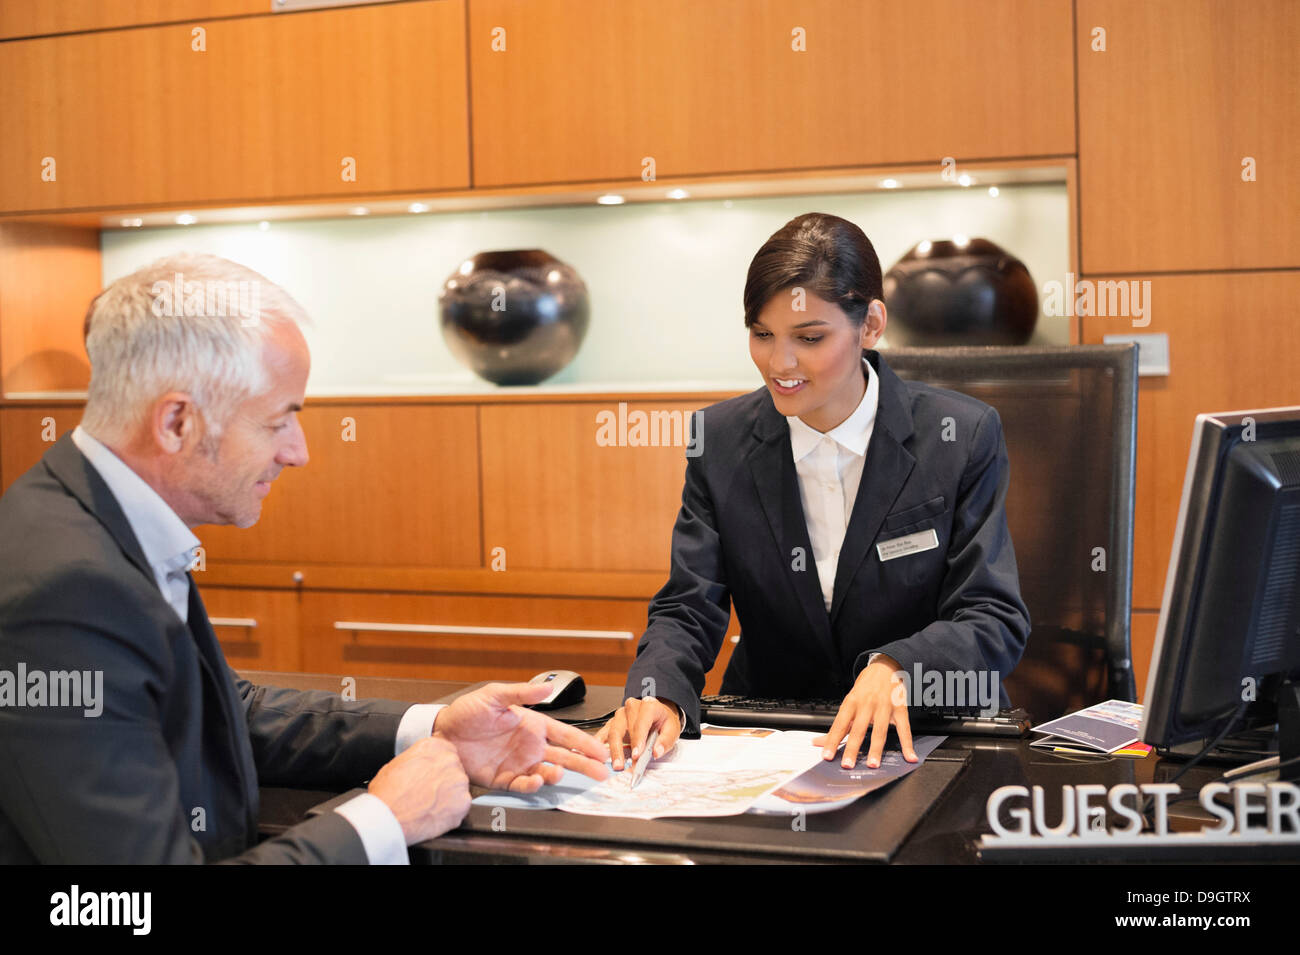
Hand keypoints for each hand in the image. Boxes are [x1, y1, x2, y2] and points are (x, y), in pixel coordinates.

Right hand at [368, 736, 470, 844]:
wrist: (388, 817)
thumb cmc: (387, 793)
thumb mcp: (397, 763)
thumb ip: (417, 759)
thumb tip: (421, 765)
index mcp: (434, 747)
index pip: (446, 752)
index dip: (438, 767)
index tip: (432, 776)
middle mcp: (450, 760)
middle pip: (455, 769)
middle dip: (445, 781)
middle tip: (430, 793)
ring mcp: (459, 781)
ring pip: (459, 788)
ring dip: (449, 797)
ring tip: (430, 806)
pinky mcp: (463, 803)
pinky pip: (461, 807)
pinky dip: (451, 813)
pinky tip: (435, 815)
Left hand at [434, 682, 608, 791]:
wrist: (442, 733)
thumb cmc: (467, 712)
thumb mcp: (494, 695)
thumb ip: (521, 693)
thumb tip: (546, 688)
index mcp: (532, 725)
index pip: (565, 734)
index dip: (584, 742)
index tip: (601, 750)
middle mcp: (530, 746)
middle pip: (565, 756)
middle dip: (584, 764)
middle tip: (602, 772)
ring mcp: (519, 763)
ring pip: (547, 772)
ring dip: (557, 774)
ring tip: (559, 773)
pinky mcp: (504, 779)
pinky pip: (523, 785)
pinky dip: (531, 785)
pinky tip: (535, 780)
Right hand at [596, 696, 680, 770]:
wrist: (659, 714)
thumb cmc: (664, 721)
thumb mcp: (672, 729)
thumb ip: (665, 741)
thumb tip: (656, 751)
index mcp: (648, 706)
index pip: (640, 723)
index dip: (637, 740)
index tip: (637, 755)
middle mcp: (632, 708)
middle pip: (622, 728)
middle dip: (620, 749)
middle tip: (621, 765)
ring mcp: (620, 715)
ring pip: (612, 731)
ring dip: (612, 750)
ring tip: (615, 764)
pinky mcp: (613, 722)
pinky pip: (604, 732)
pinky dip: (600, 743)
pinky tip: (597, 753)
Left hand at [816, 656, 917, 768]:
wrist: (885, 667)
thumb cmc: (865, 689)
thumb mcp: (849, 703)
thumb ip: (837, 726)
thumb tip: (819, 742)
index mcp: (851, 703)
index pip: (839, 725)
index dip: (832, 740)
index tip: (826, 755)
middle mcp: (867, 704)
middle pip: (858, 729)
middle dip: (852, 748)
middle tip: (847, 765)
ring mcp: (884, 707)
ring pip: (880, 730)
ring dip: (876, 749)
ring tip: (873, 764)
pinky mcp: (900, 709)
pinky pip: (904, 728)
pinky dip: (907, 744)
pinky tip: (909, 756)